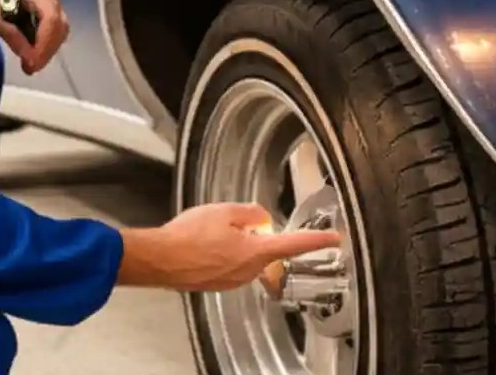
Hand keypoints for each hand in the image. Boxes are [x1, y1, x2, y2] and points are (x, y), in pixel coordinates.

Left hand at [0, 0, 69, 73]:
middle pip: (59, 26)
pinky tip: (35, 55)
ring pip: (61, 31)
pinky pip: (58, 33)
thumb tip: (29, 59)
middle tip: (31, 68)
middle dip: (47, 50)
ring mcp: (53, 5)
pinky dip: (48, 47)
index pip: (50, 18)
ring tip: (31, 65)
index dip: (45, 42)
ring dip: (48, 51)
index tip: (34, 62)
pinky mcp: (54, 15)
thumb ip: (13, 37)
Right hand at [116, 202, 341, 290]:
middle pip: (264, 248)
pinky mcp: (218, 284)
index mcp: (256, 252)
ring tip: (209, 232)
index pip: (294, 244)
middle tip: (230, 220)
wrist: (161, 260)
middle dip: (253, 233)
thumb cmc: (189, 236)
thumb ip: (250, 213)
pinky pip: (229, 264)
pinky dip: (221, 252)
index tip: (335, 239)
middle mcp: (249, 271)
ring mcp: (233, 280)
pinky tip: (203, 245)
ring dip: (236, 243)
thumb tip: (262, 218)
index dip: (317, 240)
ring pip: (245, 256)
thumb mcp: (224, 212)